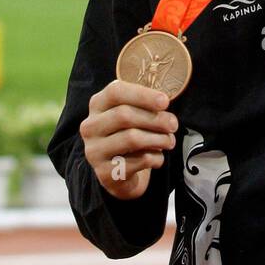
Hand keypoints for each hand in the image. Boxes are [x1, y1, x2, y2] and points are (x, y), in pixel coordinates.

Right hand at [80, 80, 178, 199]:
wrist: (120, 171)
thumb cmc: (130, 134)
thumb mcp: (133, 113)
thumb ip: (144, 104)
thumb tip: (163, 102)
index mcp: (97, 105)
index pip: (115, 92)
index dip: (142, 95)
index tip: (165, 102)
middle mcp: (90, 127)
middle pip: (124, 115)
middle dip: (155, 119)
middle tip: (173, 125)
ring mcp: (94, 151)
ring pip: (131, 138)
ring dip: (158, 139)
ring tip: (170, 141)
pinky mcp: (104, 173)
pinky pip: (137, 161)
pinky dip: (155, 158)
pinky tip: (158, 157)